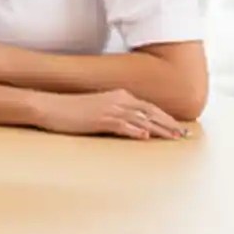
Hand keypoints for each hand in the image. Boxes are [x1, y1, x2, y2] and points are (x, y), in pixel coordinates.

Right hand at [33, 89, 188, 139]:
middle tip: (185, 134)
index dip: (165, 117)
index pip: (148, 106)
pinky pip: (123, 125)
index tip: (178, 126)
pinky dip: (136, 131)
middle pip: (150, 112)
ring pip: (141, 120)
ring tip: (174, 138)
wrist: (49, 106)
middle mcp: (117, 100)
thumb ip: (116, 114)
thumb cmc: (71, 109)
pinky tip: (146, 137)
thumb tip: (135, 128)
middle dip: (169, 123)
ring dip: (159, 129)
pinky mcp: (100, 119)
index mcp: (118, 95)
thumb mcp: (97, 108)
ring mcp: (109, 109)